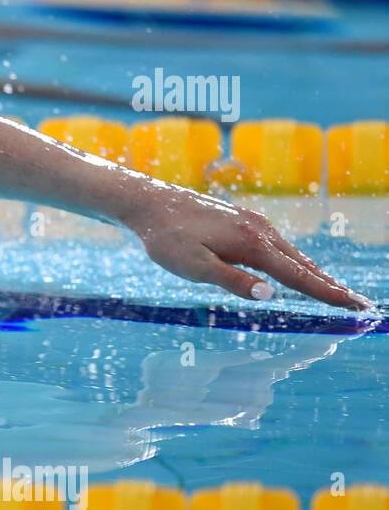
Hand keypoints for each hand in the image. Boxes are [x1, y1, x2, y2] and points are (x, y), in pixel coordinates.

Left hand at [121, 188, 373, 310]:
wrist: (149, 203)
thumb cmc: (166, 239)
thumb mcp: (193, 267)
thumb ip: (232, 281)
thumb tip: (270, 296)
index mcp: (252, 244)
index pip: (298, 277)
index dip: (328, 294)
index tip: (356, 306)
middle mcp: (260, 230)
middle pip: (303, 265)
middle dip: (331, 286)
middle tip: (360, 304)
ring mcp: (253, 222)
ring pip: (291, 254)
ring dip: (315, 274)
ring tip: (336, 292)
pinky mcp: (243, 219)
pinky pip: (278, 245)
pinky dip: (294, 261)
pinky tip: (296, 269)